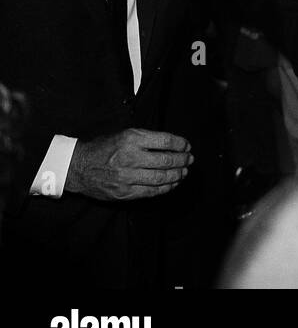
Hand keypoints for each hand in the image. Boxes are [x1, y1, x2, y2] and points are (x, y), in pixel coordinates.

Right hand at [65, 128, 192, 200]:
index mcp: (131, 139)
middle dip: (182, 160)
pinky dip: (165, 188)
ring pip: (160, 177)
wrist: (78, 167)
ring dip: (177, 175)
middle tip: (190, 159)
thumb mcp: (124, 134)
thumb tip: (172, 144)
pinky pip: (150, 192)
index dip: (180, 144)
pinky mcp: (124, 193)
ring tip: (184, 172)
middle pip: (165, 160)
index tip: (187, 146)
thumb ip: (146, 138)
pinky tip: (172, 184)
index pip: (165, 141)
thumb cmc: (104, 148)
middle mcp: (130, 158)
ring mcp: (127, 177)